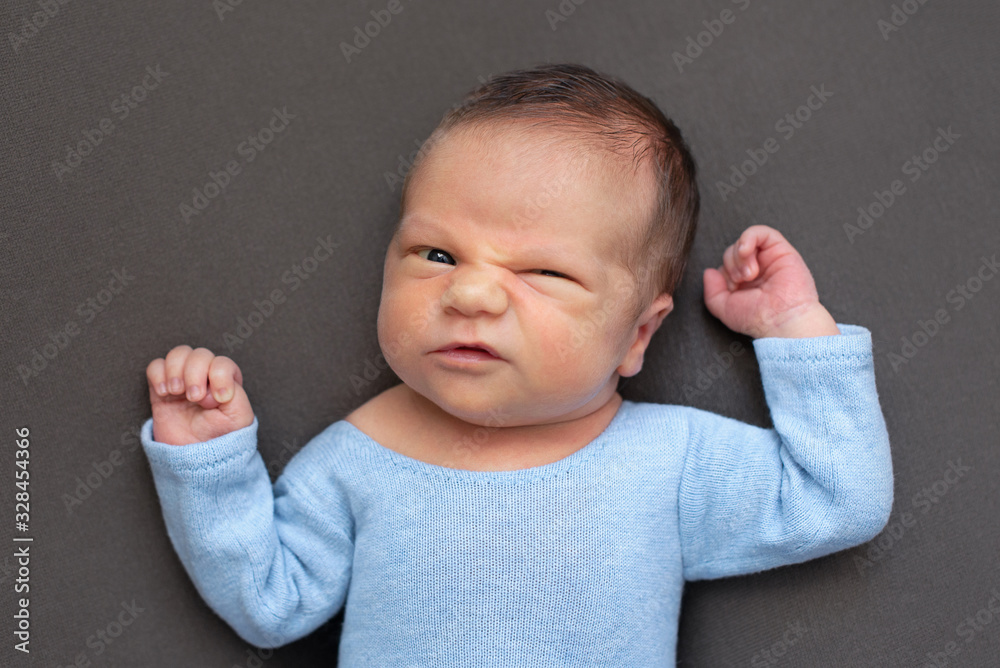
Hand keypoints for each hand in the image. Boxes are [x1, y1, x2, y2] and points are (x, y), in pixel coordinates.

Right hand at [145, 345, 254, 444]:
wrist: (196, 460)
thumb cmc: (221, 438)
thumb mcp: (239, 418)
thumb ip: (236, 396)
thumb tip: (215, 387)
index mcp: (228, 381)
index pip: (223, 362)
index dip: (220, 375)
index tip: (219, 399)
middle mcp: (206, 377)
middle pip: (199, 354)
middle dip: (195, 373)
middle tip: (194, 398)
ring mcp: (183, 381)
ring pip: (178, 354)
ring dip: (176, 370)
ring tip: (177, 392)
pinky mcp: (162, 389)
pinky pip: (156, 366)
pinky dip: (158, 375)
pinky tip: (164, 393)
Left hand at [703, 225, 840, 338]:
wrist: (782, 319)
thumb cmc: (758, 318)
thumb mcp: (725, 308)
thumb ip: (712, 291)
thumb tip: (709, 272)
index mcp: (745, 282)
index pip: (725, 264)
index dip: (723, 273)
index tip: (732, 288)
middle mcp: (757, 268)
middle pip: (732, 251)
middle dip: (731, 265)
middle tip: (741, 281)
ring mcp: (769, 258)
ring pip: (743, 241)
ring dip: (739, 256)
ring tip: (749, 274)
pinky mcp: (781, 249)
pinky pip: (760, 232)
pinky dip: (748, 238)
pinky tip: (746, 252)